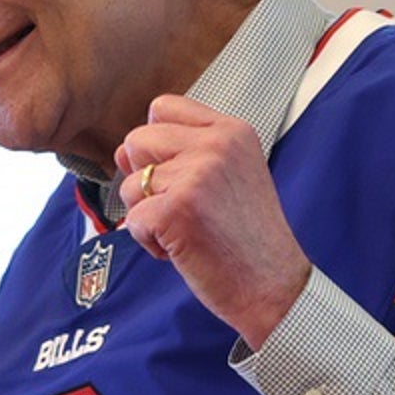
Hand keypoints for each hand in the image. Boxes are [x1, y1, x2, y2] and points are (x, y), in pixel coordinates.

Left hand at [115, 95, 311, 347]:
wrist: (273, 286)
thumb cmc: (246, 237)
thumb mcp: (230, 175)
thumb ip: (183, 153)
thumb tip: (122, 151)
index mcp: (231, 131)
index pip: (163, 107)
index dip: (156, 143)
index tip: (175, 174)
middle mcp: (216, 144)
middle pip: (137, 140)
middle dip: (145, 179)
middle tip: (180, 208)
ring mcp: (196, 175)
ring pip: (131, 184)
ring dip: (147, 215)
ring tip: (186, 231)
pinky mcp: (176, 210)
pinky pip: (133, 219)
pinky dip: (149, 242)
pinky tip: (182, 250)